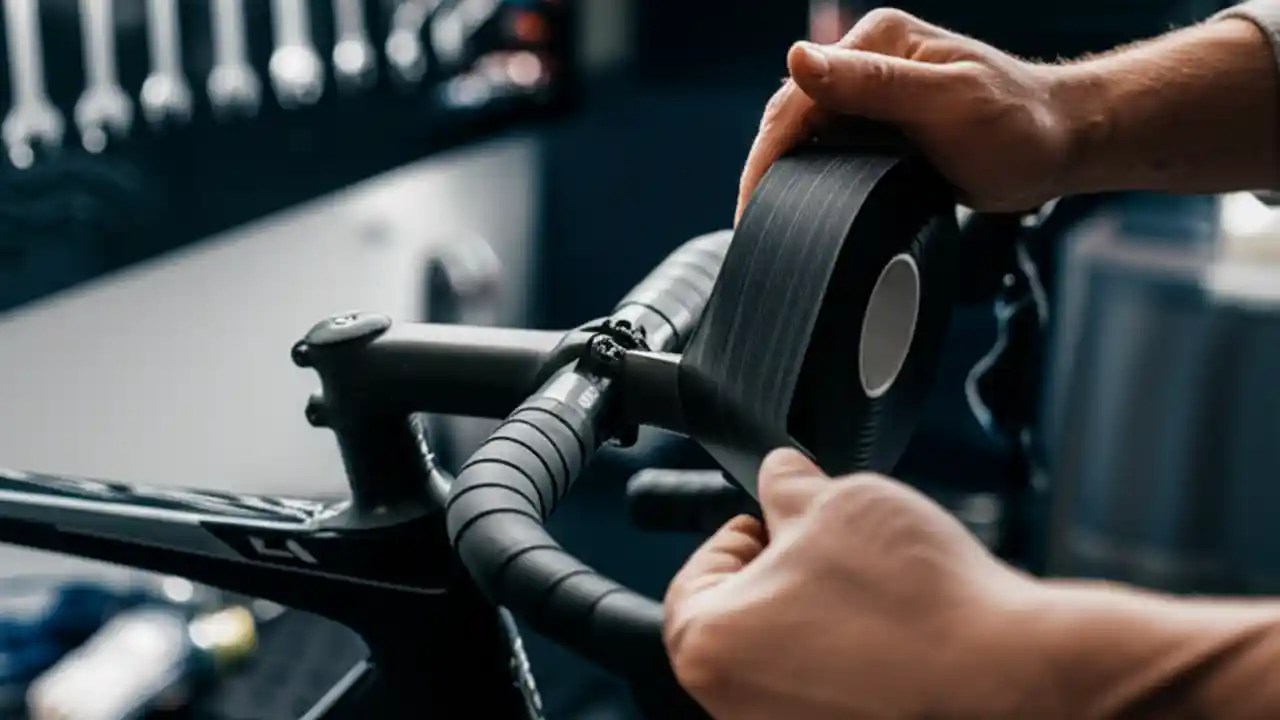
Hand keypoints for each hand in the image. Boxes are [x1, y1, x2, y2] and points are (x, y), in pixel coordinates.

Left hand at [663, 448, 1051, 718]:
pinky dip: (847, 660)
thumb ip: (787, 484)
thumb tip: (781, 474)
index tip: (773, 524)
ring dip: (813, 616)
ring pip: (783, 657)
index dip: (739, 537)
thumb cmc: (920, 604)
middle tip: (826, 549)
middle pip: (737, 621)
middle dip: (779, 575)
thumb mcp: (839, 502)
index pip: (695, 577)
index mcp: (710, 645)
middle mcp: (734, 705)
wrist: (1008, 673)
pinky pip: (826, 688)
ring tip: (868, 589)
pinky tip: (888, 632)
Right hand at [737, 8, 1077, 219]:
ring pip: (806, 132)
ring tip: (764, 220)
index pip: (798, 95)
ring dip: (783, 172)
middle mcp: (869, 58)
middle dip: (765, 166)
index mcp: (877, 40)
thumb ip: (871, 83)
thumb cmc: (1017, 126)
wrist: (1060, 145)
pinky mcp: (881, 122)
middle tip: (750, 223)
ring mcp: (873, 91)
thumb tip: (797, 59)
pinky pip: (830, 147)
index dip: (767, 152)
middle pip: (793, 113)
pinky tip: (799, 206)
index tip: (751, 202)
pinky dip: (810, 176)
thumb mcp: (945, 103)